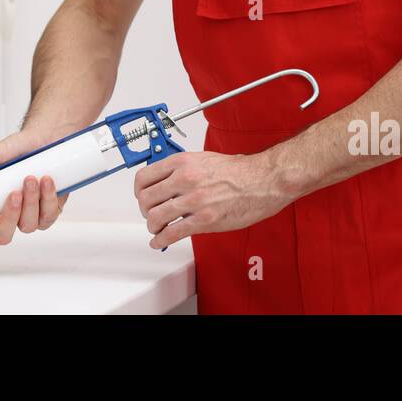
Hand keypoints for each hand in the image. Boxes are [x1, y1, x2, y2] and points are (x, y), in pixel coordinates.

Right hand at [0, 129, 69, 249]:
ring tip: (30, 179)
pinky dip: (48, 198)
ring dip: (30, 202)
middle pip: (4, 236)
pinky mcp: (48, 211)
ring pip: (28, 225)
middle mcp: (7, 217)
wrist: (42, 139)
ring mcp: (29, 216)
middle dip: (10, 216)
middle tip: (13, 194)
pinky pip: (48, 215)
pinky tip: (46, 181)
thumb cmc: (14, 151)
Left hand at [134, 150, 291, 249]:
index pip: (144, 177)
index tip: (142, 197)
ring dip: (152, 226)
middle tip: (150, 214)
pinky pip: (172, 233)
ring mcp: (194, 200)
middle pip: (146, 199)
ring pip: (155, 217)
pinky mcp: (204, 220)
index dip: (139, 191)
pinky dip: (161, 240)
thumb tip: (165, 182)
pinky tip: (160, 242)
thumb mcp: (203, 159)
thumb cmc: (238, 171)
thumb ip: (182, 169)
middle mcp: (185, 179)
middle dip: (145, 210)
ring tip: (157, 229)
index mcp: (183, 162)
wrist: (262, 180)